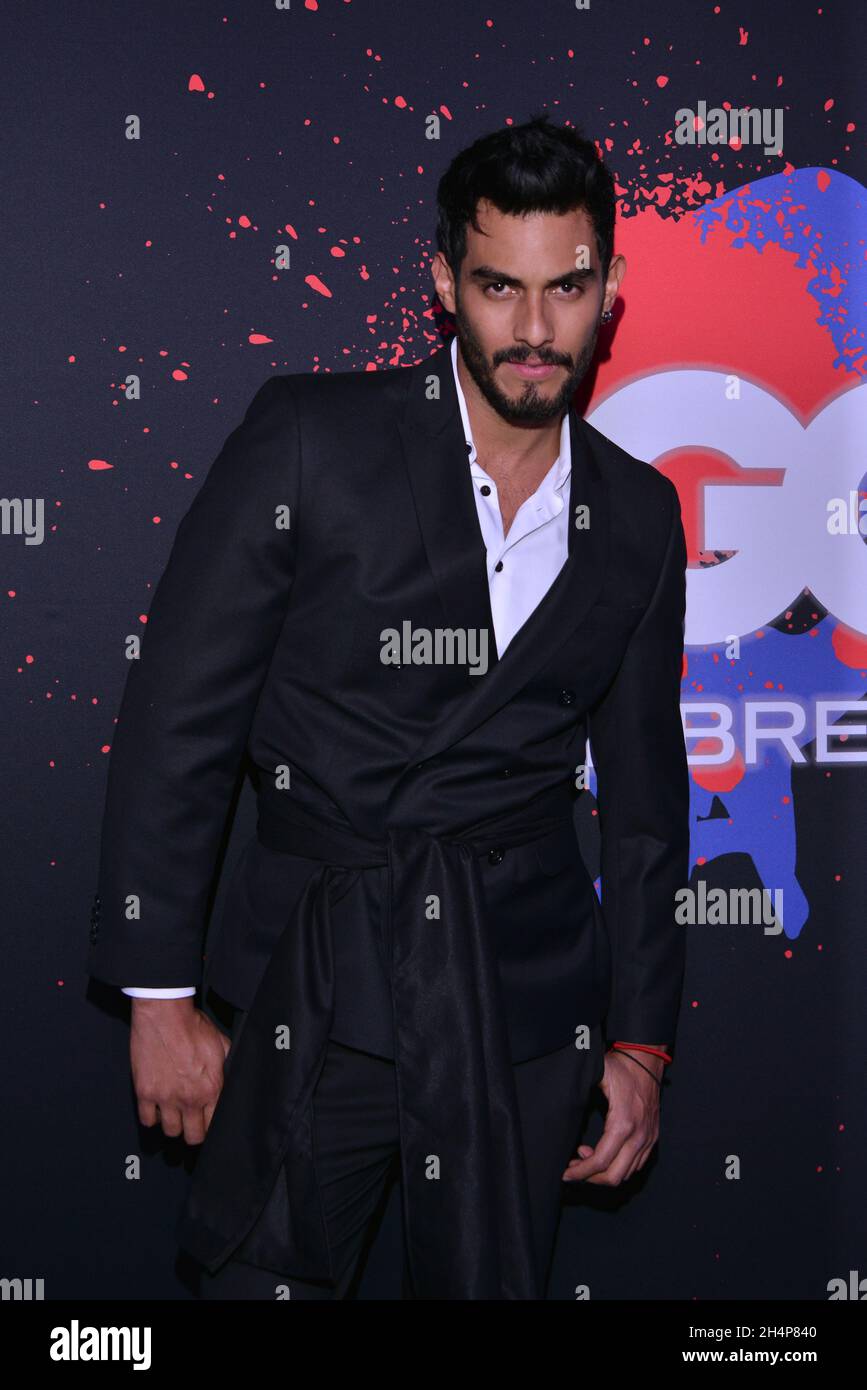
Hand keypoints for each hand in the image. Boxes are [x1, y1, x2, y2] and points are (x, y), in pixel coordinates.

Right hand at [129, 997, 230, 1145]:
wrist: (165, 1015)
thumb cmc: (194, 1026)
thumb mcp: (221, 1044)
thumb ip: (226, 1067)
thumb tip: (231, 1078)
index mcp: (212, 1088)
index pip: (214, 1125)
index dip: (212, 1125)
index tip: (208, 1121)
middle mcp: (189, 1099)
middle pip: (193, 1136)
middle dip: (194, 1132)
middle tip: (192, 1123)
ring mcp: (165, 1098)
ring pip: (170, 1131)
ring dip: (174, 1125)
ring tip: (175, 1114)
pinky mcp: (145, 1093)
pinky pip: (147, 1120)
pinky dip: (152, 1117)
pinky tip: (157, 1107)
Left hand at [561, 1046, 663, 1185]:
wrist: (647, 1061)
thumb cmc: (621, 1067)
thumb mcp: (597, 1074)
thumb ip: (579, 1088)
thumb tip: (559, 1099)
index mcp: (623, 1123)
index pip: (600, 1161)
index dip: (580, 1172)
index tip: (565, 1173)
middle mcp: (638, 1136)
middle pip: (614, 1176)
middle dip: (590, 1178)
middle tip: (573, 1168)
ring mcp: (648, 1139)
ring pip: (626, 1174)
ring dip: (604, 1172)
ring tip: (586, 1157)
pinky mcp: (652, 1138)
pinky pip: (636, 1165)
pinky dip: (619, 1167)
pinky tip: (604, 1153)